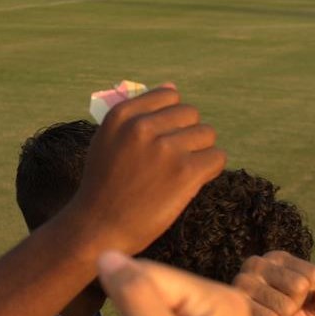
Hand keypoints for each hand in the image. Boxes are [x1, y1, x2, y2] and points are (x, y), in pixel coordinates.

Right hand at [68, 86, 224, 253]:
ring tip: (180, 173)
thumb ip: (137, 114)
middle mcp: (143, 126)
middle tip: (172, 162)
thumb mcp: (107, 141)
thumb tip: (172, 86)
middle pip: (191, 114)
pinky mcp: (185, 172)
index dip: (171, 120)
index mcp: (122, 115)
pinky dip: (209, 170)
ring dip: (199, 152)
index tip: (162, 141)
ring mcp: (165, 148)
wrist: (97, 229)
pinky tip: (191, 183)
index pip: (169, 96)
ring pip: (207, 134)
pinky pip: (217, 158)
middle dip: (187, 135)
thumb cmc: (104, 187)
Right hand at [232, 251, 314, 315]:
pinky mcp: (235, 302)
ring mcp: (244, 281)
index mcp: (279, 258)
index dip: (310, 296)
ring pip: (286, 307)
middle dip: (294, 309)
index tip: (292, 300)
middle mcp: (259, 263)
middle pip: (300, 286)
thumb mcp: (311, 311)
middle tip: (278, 312)